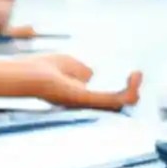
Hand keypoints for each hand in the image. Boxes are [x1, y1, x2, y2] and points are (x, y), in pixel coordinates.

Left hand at [17, 53, 142, 110]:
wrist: (29, 74)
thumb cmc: (43, 68)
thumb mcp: (70, 64)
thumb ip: (84, 71)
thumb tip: (93, 74)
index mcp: (83, 93)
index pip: (110, 93)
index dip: (123, 85)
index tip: (131, 72)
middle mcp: (88, 101)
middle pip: (119, 101)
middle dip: (131, 89)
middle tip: (137, 74)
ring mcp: (89, 102)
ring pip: (122, 103)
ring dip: (134, 89)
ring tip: (137, 74)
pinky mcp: (89, 100)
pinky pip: (117, 100)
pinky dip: (130, 90)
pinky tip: (134, 75)